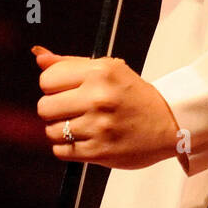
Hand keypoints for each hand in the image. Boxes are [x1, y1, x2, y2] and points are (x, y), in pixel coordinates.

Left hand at [33, 45, 181, 169]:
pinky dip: (68, 147)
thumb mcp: (109, 70)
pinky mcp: (99, 151)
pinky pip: (61, 151)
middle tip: (74, 109)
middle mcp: (98, 97)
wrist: (169, 122)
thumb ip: (71, 64)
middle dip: (54, 110)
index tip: (66, 91)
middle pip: (44, 107)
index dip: (53, 86)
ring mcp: (98, 126)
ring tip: (81, 125)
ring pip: (50, 131)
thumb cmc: (135, 95)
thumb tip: (39, 56)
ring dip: (61, 130)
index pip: (47, 79)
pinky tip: (85, 139)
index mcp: (100, 73)